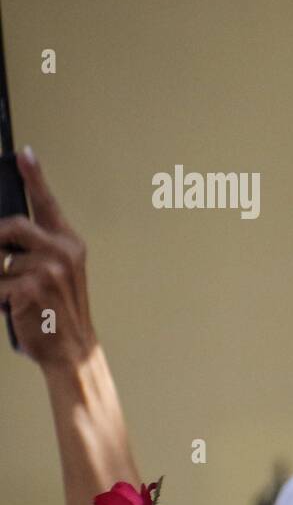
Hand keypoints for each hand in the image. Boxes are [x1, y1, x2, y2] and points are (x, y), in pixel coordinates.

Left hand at [0, 147, 96, 367]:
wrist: (73, 350)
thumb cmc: (58, 313)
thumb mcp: (56, 275)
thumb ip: (35, 251)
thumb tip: (3, 238)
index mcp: (70, 244)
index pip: (47, 204)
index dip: (35, 176)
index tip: (23, 154)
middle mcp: (63, 252)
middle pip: (11, 225)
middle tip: (2, 265)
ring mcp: (48, 270)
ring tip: (16, 300)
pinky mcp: (30, 288)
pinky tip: (15, 311)